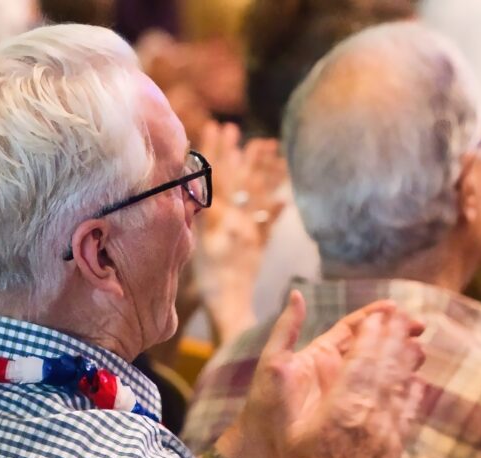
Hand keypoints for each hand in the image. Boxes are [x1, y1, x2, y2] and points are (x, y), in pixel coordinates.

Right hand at [193, 124, 285, 340]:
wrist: (229, 306)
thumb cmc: (210, 283)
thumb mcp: (199, 248)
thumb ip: (201, 220)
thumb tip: (196, 193)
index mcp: (222, 220)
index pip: (218, 178)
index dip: (217, 152)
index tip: (217, 127)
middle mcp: (240, 221)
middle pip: (239, 181)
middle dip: (236, 153)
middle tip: (235, 128)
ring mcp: (252, 232)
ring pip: (257, 194)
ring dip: (260, 169)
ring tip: (264, 145)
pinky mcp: (258, 245)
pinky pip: (269, 219)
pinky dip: (276, 205)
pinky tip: (284, 194)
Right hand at [272, 298, 428, 457]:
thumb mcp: (287, 426)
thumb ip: (289, 390)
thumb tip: (283, 359)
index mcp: (341, 403)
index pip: (362, 357)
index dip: (372, 333)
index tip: (379, 314)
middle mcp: (369, 411)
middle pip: (387, 364)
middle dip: (395, 337)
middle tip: (403, 315)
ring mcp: (387, 428)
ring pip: (403, 384)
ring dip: (408, 359)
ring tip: (414, 338)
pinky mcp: (396, 444)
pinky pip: (410, 410)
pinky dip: (414, 391)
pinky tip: (418, 380)